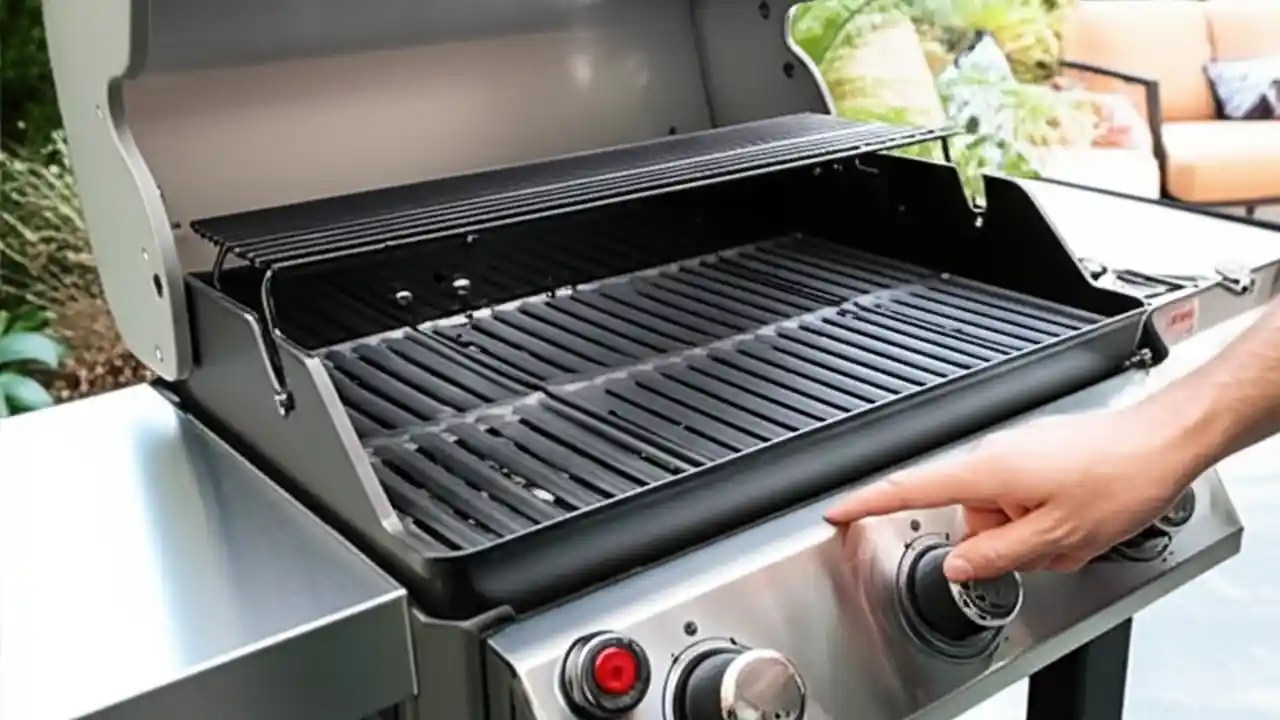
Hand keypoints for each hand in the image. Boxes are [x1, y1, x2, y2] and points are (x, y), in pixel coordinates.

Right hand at [824, 406, 1200, 581]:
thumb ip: (999, 556)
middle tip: (1047, 548)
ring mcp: (1017, 450)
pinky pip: (1022, 495)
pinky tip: (1080, 515)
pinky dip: (1043, 515)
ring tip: (1074, 530)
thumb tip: (959, 565)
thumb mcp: (1058, 537)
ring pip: (999, 510)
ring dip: (1029, 531)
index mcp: (988, 473)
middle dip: (999, 542)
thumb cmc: (1120, 477)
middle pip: (967, 515)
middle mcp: (995, 454)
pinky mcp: (1038, 452)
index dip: (867, 503)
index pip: (910, 489)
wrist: (1164, 440)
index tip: (837, 511)